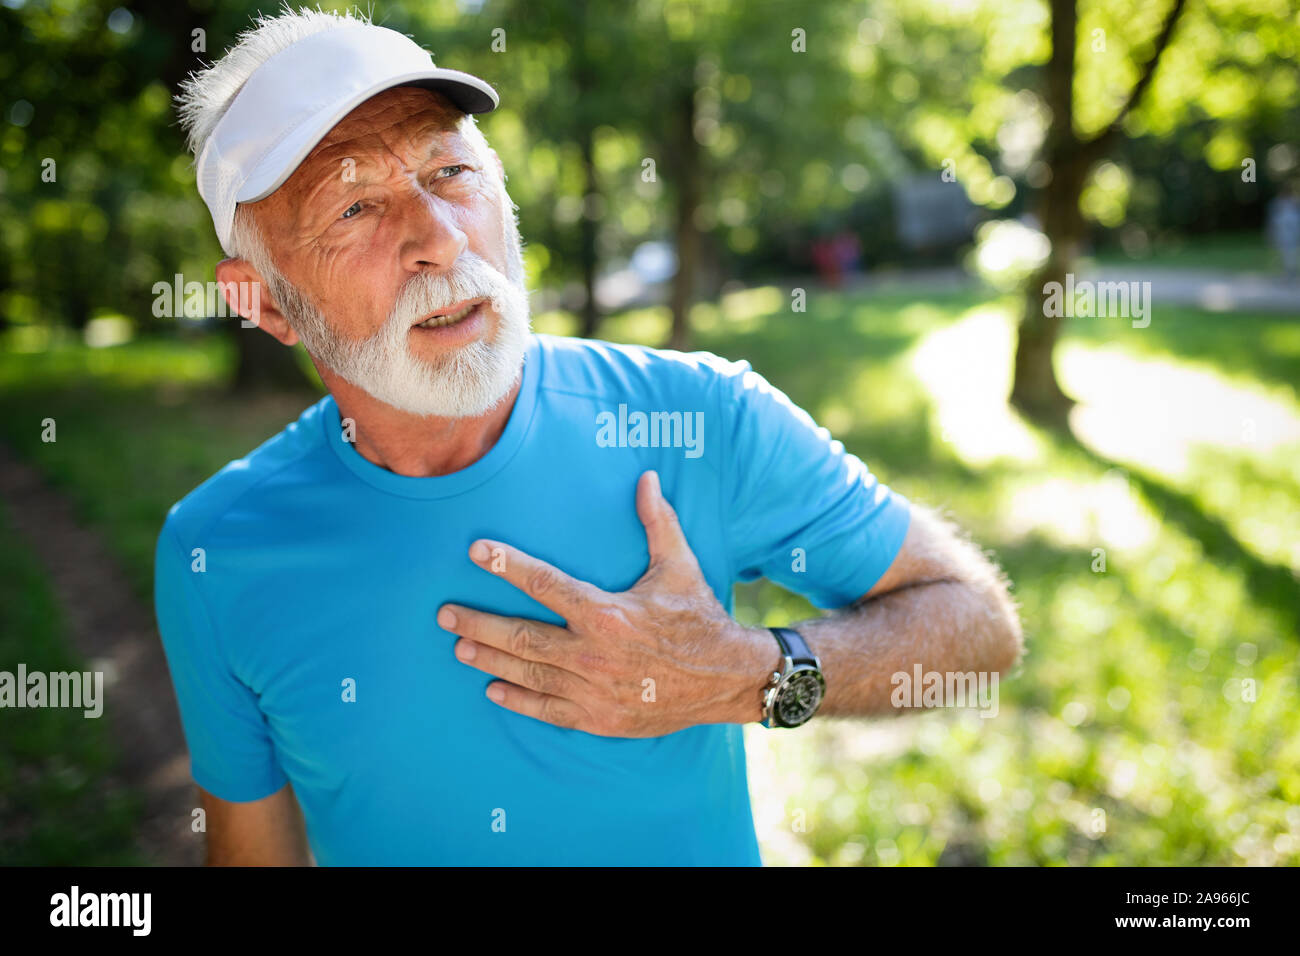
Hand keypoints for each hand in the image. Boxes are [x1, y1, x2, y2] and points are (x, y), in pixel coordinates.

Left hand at [436, 470, 776, 736]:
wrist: (727, 679)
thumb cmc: (700, 618)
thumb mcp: (680, 567)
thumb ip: (657, 522)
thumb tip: (646, 477)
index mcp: (608, 613)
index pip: (544, 584)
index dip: (506, 565)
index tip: (476, 551)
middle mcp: (593, 654)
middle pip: (520, 636)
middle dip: (477, 623)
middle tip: (444, 613)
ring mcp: (594, 691)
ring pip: (527, 674)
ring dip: (488, 660)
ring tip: (458, 647)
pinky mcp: (600, 718)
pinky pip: (549, 710)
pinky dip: (518, 700)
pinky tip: (493, 690)